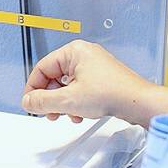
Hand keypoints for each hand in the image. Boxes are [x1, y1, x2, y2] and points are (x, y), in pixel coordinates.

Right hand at [21, 39, 167, 126]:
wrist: (138, 102)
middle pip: (54, 77)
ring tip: (66, 115)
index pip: (42, 68)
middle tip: (48, 112)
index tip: (30, 103)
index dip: (33, 88)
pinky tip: (80, 115)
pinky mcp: (102, 77)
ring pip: (67, 85)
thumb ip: (42, 101)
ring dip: (63, 103)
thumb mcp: (68, 100)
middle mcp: (83, 55)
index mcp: (73, 52)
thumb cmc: (111, 93)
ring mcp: (94, 65)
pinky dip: (76, 102)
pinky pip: (80, 88)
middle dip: (50, 98)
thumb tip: (28, 101)